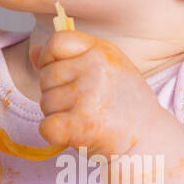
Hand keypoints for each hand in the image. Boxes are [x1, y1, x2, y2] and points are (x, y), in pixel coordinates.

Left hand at [33, 31, 162, 156]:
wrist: (149, 142)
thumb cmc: (126, 106)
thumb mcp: (106, 70)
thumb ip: (70, 58)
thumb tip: (34, 52)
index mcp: (102, 51)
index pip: (58, 41)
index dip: (50, 58)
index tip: (61, 75)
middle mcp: (95, 69)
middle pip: (46, 76)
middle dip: (56, 93)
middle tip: (84, 106)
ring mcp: (87, 96)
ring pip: (45, 103)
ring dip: (58, 115)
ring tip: (86, 120)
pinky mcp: (79, 124)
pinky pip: (46, 127)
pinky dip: (56, 135)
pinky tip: (76, 135)